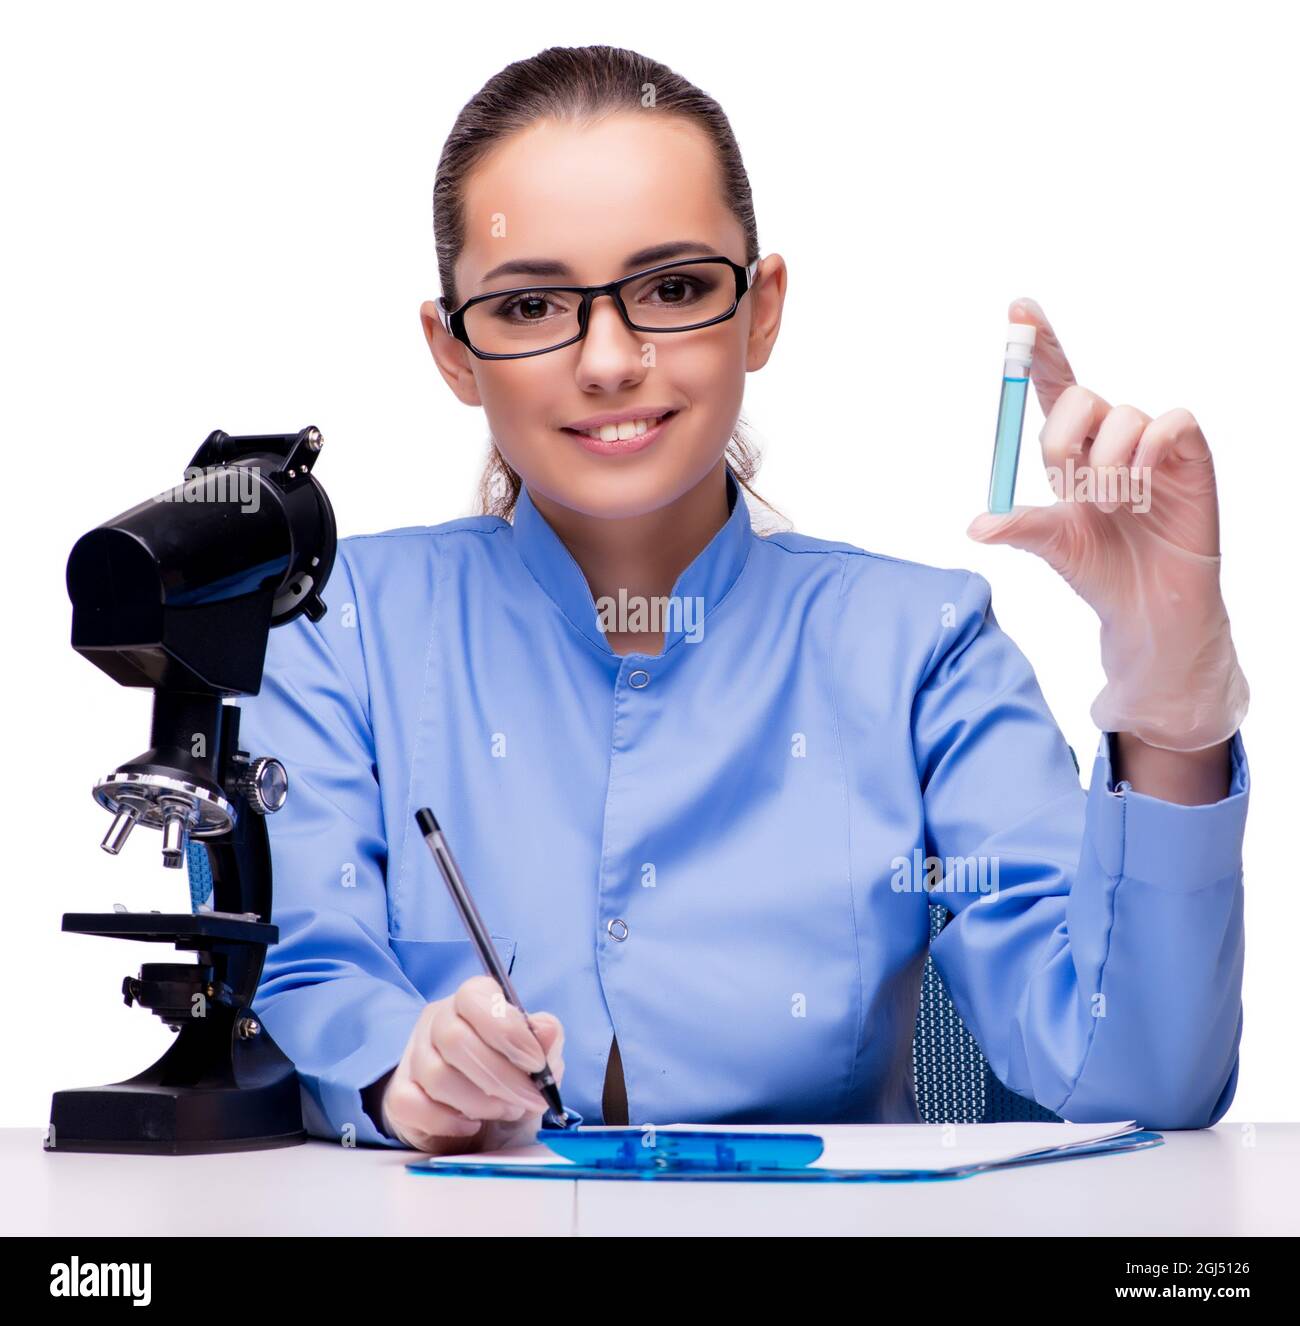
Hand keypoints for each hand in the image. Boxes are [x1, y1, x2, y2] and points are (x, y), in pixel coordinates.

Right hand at [379, 976, 564, 1153]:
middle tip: (528, 1099)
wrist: (480, 1123)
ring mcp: (413, 1056)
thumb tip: (547, 1030)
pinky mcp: (398, 1094)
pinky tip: (470, 1124)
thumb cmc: (510, 1079)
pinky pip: (412, 1105)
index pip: (475, 997)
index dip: (508, 1030)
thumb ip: (546, 1043)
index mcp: (472, 1000)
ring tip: (503, 1110)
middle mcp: (437, 1021)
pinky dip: (448, 1121)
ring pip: (437, 1075)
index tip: (536, 1064)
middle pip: (455, 1039)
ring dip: (480, 1102)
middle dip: (501, 1077)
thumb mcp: (538, 1061)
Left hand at [967, 297, 1247, 751]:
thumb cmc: (1099, 568)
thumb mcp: (1052, 545)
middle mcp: (1107, 434)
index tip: (1016, 308)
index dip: (1035, 345)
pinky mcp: (1188, 455)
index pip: (1049, 381)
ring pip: (1121, 413)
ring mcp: (1150, 441)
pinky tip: (1143, 489)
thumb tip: (977, 526)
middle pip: (1076, 393)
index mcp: (1069, 446)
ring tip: (1112, 505)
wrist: (1146, 606)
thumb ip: (1019, 528)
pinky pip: (1170, 424)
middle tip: (1070, 483)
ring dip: (1106, 465)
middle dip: (1062, 438)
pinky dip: (1149, 454)